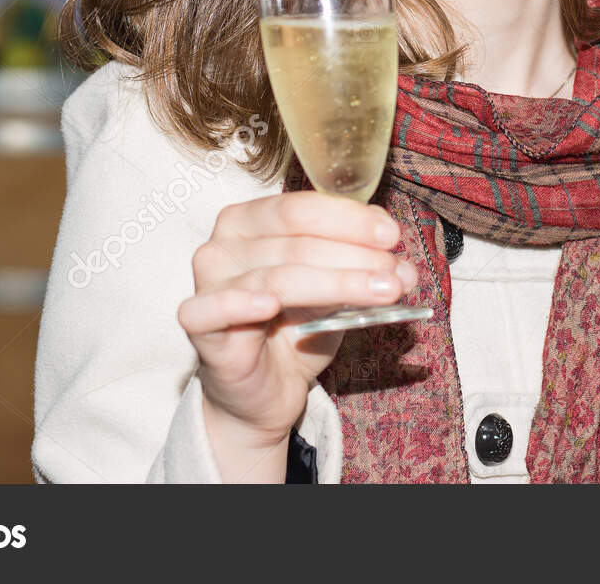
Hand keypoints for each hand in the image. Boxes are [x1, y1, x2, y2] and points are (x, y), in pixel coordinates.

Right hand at [176, 188, 415, 466]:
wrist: (265, 391)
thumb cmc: (294, 330)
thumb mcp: (336, 292)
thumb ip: (362, 269)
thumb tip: (402, 266)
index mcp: (252, 219)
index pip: (302, 208)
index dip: (350, 220)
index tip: (392, 235)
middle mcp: (224, 242)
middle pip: (294, 241)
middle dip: (353, 256)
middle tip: (396, 275)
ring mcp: (207, 281)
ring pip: (276, 277)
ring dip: (335, 282)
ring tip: (381, 292)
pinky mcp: (197, 324)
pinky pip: (213, 309)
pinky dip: (240, 304)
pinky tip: (269, 306)